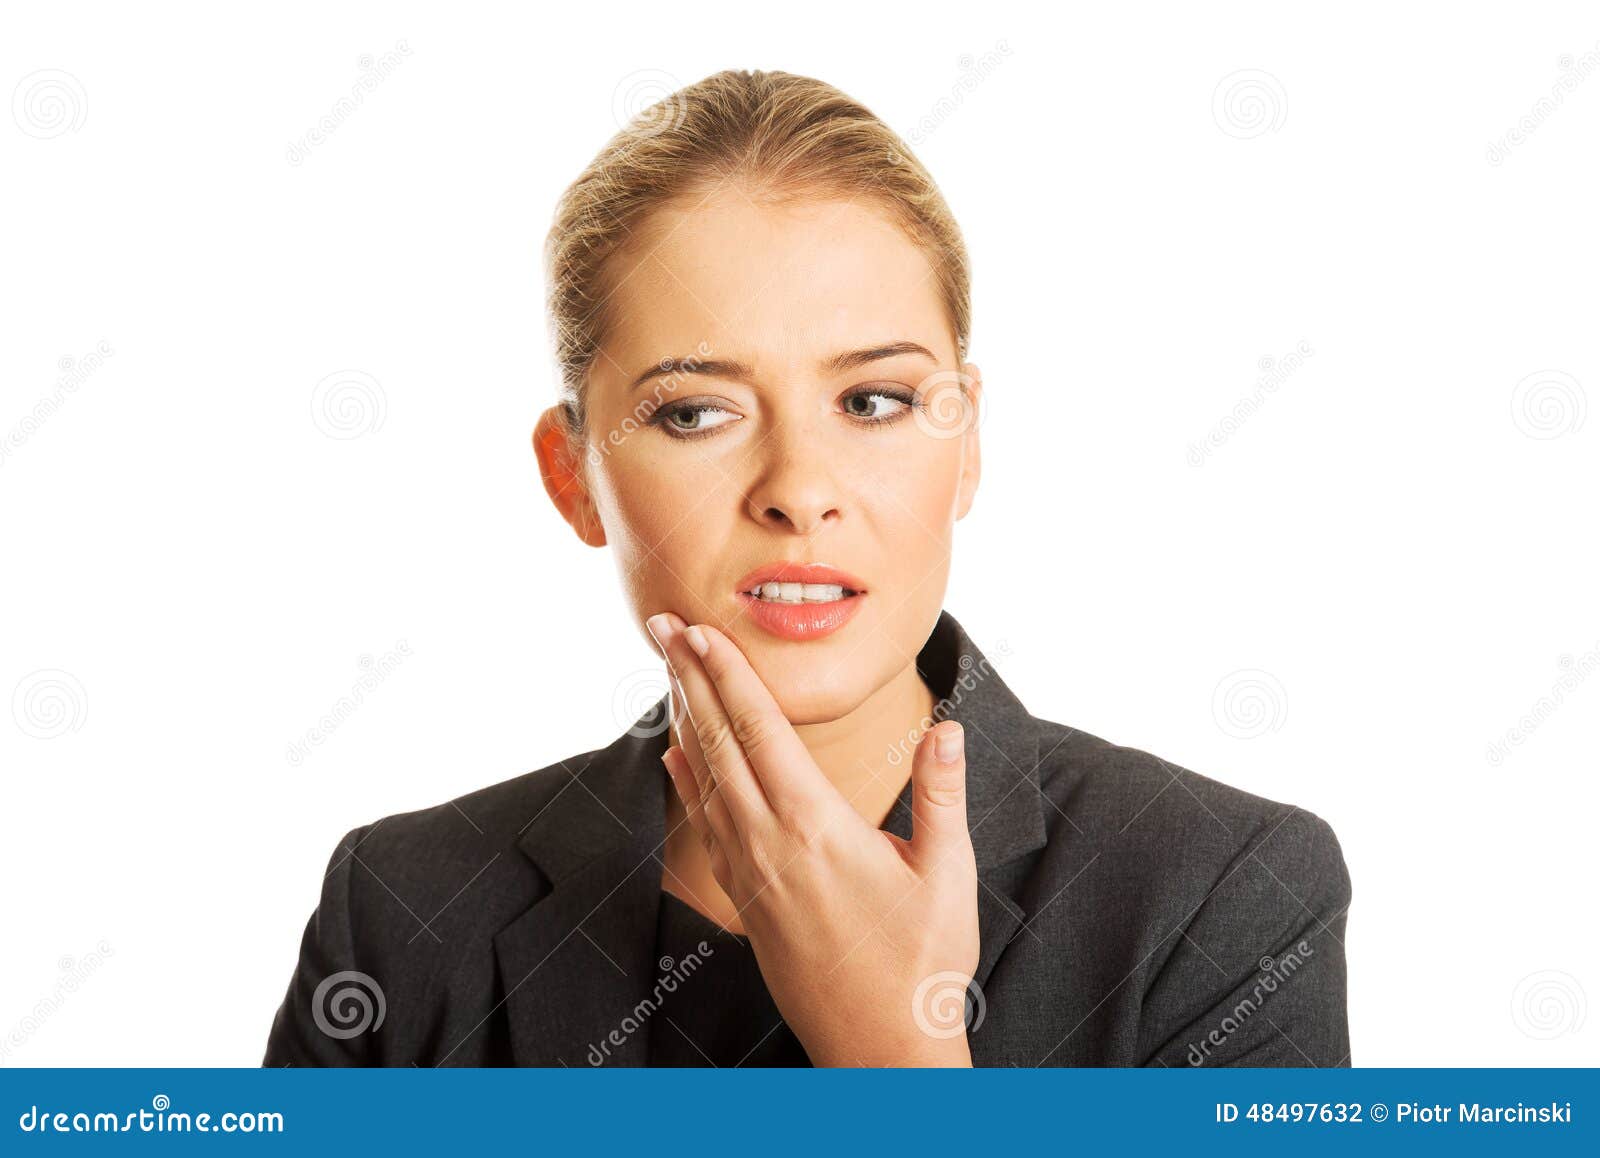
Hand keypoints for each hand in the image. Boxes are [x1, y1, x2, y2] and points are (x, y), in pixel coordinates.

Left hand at [645, 611, 979, 1066]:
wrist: (878, 1049)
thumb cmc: (922, 964)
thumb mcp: (946, 875)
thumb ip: (941, 796)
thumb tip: (948, 727)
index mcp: (817, 827)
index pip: (760, 730)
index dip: (729, 674)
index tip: (702, 630)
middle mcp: (769, 843)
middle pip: (717, 741)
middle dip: (689, 676)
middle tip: (663, 625)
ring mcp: (750, 873)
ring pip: (705, 777)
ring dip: (685, 717)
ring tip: (670, 669)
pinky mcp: (746, 898)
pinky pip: (706, 822)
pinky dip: (687, 779)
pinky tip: (673, 754)